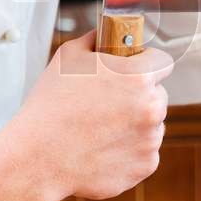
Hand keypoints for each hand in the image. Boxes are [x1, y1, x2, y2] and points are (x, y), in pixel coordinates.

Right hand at [0, 29, 172, 200]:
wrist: (38, 158)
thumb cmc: (50, 106)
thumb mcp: (67, 56)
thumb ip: (96, 39)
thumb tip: (106, 35)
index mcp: (138, 76)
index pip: (162, 61)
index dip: (145, 63)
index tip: (132, 70)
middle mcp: (152, 107)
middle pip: (158, 94)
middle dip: (139, 96)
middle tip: (108, 102)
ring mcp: (150, 139)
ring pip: (152, 125)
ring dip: (135, 124)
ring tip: (100, 128)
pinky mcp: (145, 165)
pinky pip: (144, 152)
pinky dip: (128, 151)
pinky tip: (101, 148)